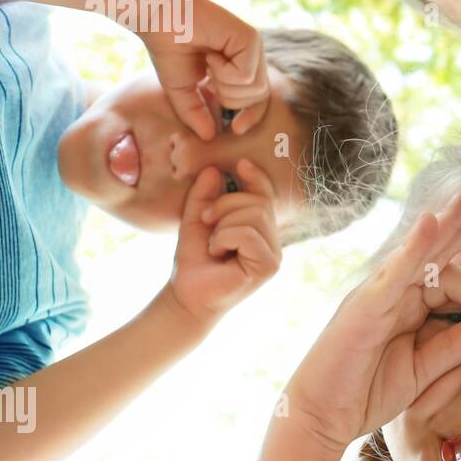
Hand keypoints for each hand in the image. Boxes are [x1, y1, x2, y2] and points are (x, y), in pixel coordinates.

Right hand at [136, 0, 271, 140]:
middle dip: (230, 99)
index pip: (259, 99)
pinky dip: (223, 72)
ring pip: (255, 89)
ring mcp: (254, 45)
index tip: (236, 129)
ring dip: (225, 85)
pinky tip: (211, 54)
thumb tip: (209, 137)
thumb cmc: (168, 47)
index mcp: (242, 66)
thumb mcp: (181, 90)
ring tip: (209, 62)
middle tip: (209, 78)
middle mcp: (252, 55)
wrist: (158, 16)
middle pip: (259, 98)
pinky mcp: (250, 37)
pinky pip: (246, 75)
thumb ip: (196, 113)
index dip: (251, 117)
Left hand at [169, 161, 281, 322]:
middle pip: (258, 202)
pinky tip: (217, 253)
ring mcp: (274, 255)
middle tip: (206, 222)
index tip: (240, 164)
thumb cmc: (194, 261)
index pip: (266, 196)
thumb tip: (214, 169)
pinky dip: (225, 237)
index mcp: (260, 230)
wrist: (186, 296)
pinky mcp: (268, 266)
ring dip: (223, 225)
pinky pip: (248, 234)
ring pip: (254, 215)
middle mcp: (273, 241)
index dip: (256, 178)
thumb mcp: (195, 221)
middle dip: (226, 205)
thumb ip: (204, 196)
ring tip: (213, 244)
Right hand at [284, 181, 460, 449]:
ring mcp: (379, 291)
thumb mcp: (424, 370)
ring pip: (421, 248)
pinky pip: (395, 271)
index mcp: (409, 302)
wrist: (320, 417)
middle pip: (440, 246)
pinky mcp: (366, 304)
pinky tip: (431, 224)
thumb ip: (458, 346)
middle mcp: (395, 288)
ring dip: (450, 218)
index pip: (454, 279)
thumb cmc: (367, 392)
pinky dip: (414, 247)